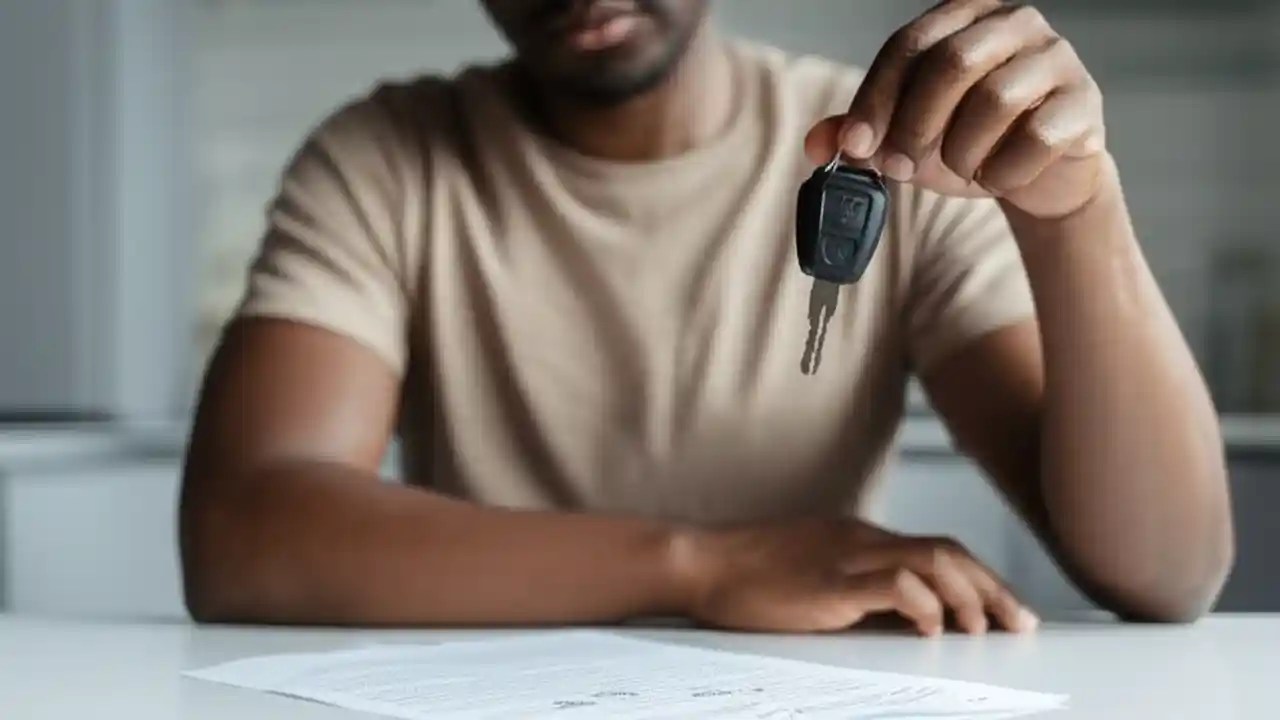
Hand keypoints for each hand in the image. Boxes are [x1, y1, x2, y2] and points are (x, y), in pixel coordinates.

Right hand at [675, 518, 1038, 634]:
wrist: (703, 564)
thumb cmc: (749, 577)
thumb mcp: (814, 578)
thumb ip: (859, 591)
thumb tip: (910, 623)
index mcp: (860, 539)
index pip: (938, 550)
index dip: (980, 578)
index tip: (1006, 609)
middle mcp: (862, 540)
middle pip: (947, 553)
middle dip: (991, 589)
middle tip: (1019, 623)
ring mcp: (846, 557)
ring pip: (931, 562)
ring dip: (967, 596)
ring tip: (983, 630)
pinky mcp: (830, 582)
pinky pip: (893, 583)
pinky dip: (923, 604)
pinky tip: (932, 627)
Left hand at [805, 0, 1108, 219]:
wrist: (1037, 175)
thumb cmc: (969, 140)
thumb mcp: (907, 136)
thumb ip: (861, 133)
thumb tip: (817, 144)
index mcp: (962, 16)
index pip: (908, 46)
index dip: (876, 99)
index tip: (855, 147)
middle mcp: (1013, 22)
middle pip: (951, 63)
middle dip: (914, 125)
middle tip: (898, 169)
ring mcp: (1056, 57)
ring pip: (995, 99)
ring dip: (963, 151)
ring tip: (962, 168)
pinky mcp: (1083, 101)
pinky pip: (1037, 137)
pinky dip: (1004, 171)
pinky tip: (998, 176)